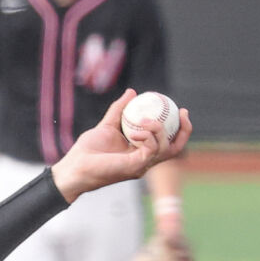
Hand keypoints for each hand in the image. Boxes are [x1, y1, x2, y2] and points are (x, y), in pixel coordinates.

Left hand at [51, 90, 191, 202]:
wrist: (75, 166)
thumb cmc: (88, 151)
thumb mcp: (107, 125)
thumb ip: (119, 110)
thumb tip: (132, 92)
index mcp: (141, 152)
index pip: (167, 142)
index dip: (179, 127)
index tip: (179, 108)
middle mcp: (144, 161)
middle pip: (175, 148)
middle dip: (184, 130)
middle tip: (182, 112)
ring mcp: (141, 166)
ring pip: (166, 148)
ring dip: (160, 130)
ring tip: (146, 120)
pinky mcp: (135, 167)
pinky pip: (151, 150)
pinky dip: (148, 136)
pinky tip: (138, 130)